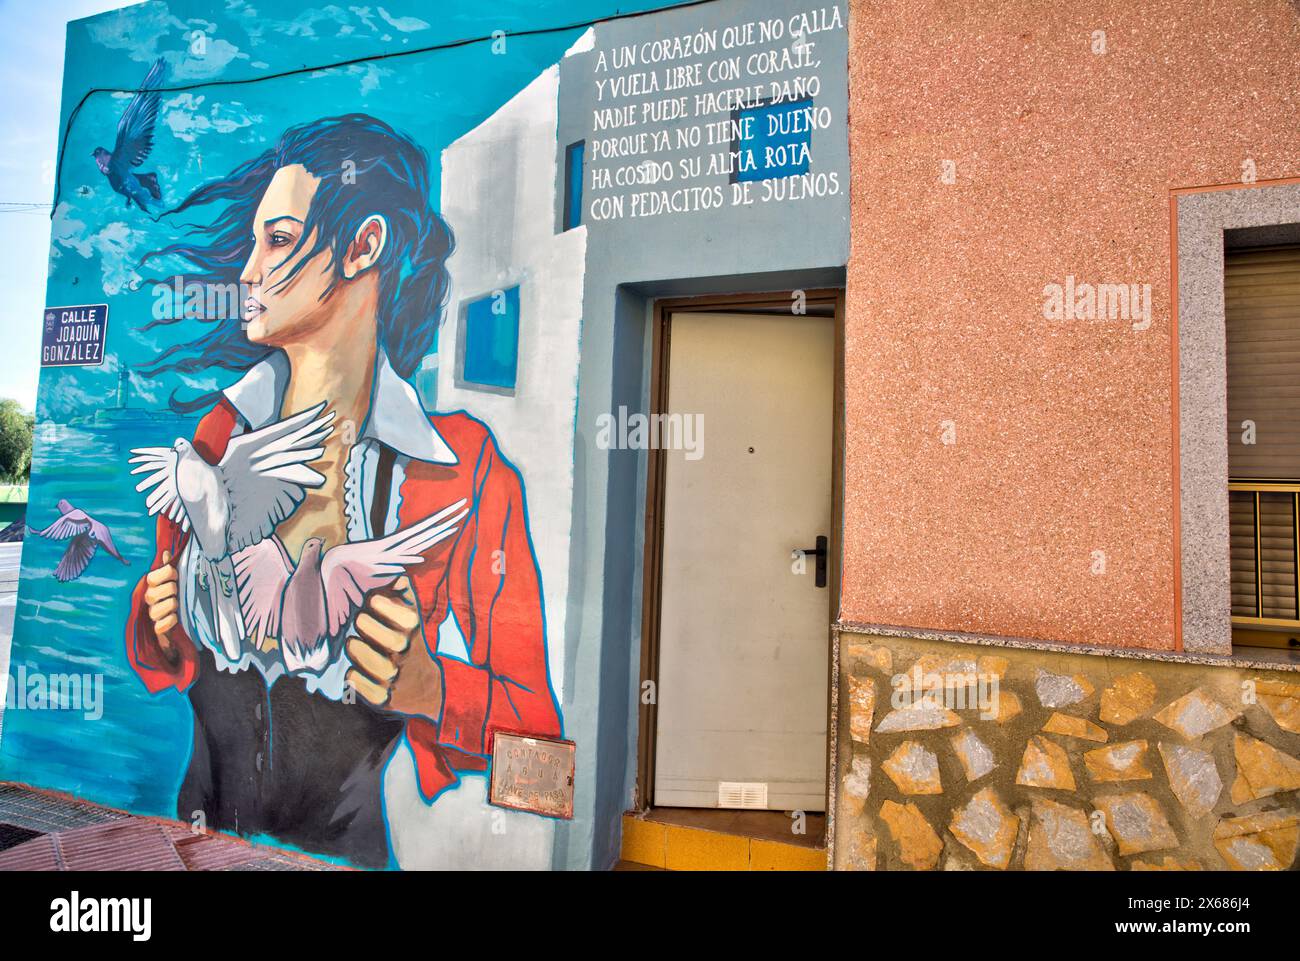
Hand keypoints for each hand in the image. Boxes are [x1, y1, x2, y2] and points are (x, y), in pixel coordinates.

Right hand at [144, 549, 179, 661]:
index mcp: (150, 586)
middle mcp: (148, 599)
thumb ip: (168, 567)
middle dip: (173, 589)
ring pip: (166, 605)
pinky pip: (162, 624)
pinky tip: (174, 618)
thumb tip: (166, 552)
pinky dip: (171, 620)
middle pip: (163, 590)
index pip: (153, 576)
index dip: (168, 573)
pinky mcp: (156, 628)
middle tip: (176, 592)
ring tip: (175, 605)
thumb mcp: (171, 581)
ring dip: (174, 605)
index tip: (175, 575)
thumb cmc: (171, 597)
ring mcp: (151, 614)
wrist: (171, 624)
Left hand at [345, 576, 442, 719]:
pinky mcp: (381, 697)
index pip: (375, 601)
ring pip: (354, 648)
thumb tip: (398, 575)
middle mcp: (402, 649)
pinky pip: (352, 678)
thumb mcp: (415, 619)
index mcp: (412, 625)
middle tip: (366, 629)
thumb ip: (406, 594)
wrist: (429, 689)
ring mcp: (390, 674)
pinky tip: (363, 672)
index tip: (376, 608)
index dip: (373, 603)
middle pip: (361, 621)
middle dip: (361, 623)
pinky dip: (354, 675)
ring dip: (355, 647)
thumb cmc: (413, 645)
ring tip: (362, 648)